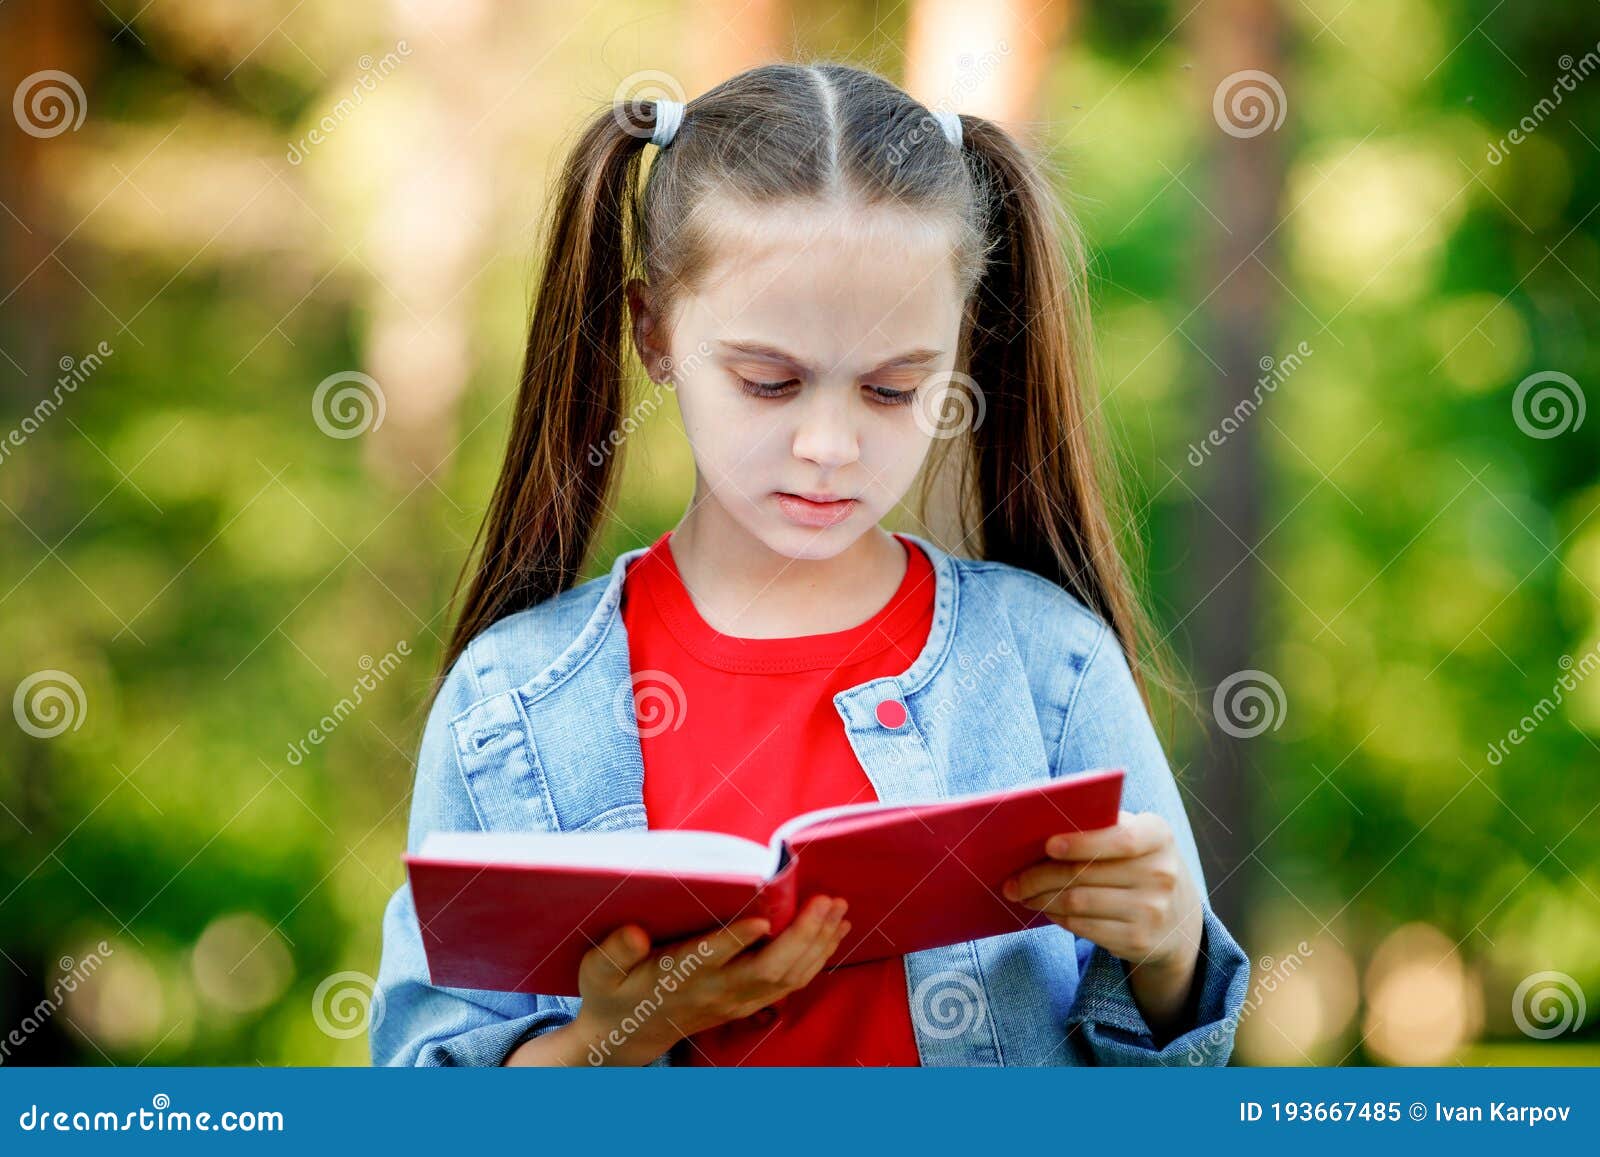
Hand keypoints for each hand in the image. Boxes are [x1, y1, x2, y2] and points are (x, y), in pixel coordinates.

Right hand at [568, 894, 849, 1064]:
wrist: (628, 1035)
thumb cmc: (613, 991)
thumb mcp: (599, 971)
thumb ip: (615, 952)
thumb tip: (634, 934)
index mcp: (680, 977)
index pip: (711, 959)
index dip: (738, 940)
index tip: (763, 917)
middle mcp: (716, 991)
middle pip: (768, 969)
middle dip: (802, 936)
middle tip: (826, 900)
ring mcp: (737, 1000)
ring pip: (787, 978)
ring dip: (818, 944)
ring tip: (838, 908)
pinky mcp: (749, 1002)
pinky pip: (791, 983)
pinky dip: (817, 958)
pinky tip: (834, 932)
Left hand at [1002, 810, 1201, 975]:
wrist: (1179, 921)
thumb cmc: (1139, 865)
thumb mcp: (1135, 839)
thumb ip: (1100, 827)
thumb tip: (1037, 827)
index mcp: (1158, 836)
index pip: (1119, 838)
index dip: (1081, 843)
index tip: (1047, 845)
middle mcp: (1161, 873)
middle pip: (1085, 874)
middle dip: (1038, 877)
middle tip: (1012, 880)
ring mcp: (1153, 910)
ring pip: (1078, 902)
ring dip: (1041, 899)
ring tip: (1022, 894)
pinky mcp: (1139, 940)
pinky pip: (1084, 927)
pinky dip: (1058, 917)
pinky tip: (1047, 909)